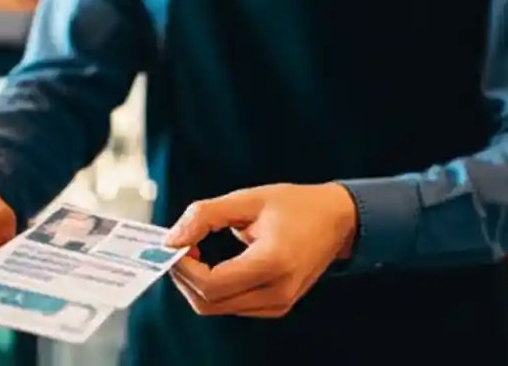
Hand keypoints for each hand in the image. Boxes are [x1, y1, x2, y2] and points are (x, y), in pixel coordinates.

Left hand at [164, 183, 357, 317]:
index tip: (174, 244)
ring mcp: (279, 303)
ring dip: (197, 283)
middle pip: (209, 303)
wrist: (336, 220)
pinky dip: (215, 289)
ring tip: (195, 251)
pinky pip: (233, 306)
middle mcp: (277, 291)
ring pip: (218, 308)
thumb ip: (206, 215)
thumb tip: (172, 238)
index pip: (211, 284)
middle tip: (179, 247)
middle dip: (184, 277)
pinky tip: (214, 263)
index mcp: (273, 262)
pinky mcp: (277, 307)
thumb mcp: (248, 199)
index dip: (184, 267)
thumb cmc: (295, 205)